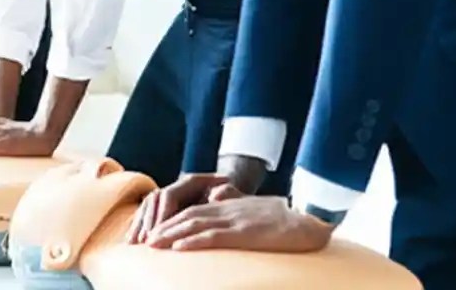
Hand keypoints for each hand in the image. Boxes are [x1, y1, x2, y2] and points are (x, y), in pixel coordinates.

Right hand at [126, 174, 238, 243]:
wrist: (227, 189)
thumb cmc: (230, 195)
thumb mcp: (231, 191)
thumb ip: (225, 191)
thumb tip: (218, 193)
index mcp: (190, 182)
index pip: (169, 195)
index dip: (163, 213)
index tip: (161, 229)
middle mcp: (175, 187)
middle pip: (154, 201)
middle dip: (148, 222)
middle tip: (146, 240)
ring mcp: (167, 195)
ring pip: (146, 207)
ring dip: (140, 225)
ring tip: (136, 242)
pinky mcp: (162, 207)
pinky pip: (143, 215)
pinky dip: (136, 227)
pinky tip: (130, 241)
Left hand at [143, 195, 334, 252]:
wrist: (312, 215)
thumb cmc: (288, 219)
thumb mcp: (256, 213)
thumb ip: (236, 211)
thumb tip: (220, 209)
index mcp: (229, 206)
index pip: (193, 210)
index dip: (171, 221)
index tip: (154, 232)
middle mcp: (227, 210)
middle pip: (187, 215)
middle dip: (163, 228)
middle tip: (143, 240)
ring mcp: (235, 220)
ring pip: (194, 224)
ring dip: (170, 234)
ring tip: (152, 244)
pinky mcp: (244, 232)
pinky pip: (213, 236)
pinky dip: (192, 241)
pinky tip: (177, 249)